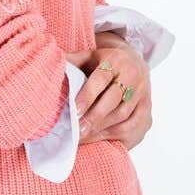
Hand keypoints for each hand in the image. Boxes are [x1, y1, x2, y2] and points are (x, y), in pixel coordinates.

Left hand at [67, 34, 152, 149]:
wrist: (136, 63)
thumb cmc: (106, 63)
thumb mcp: (90, 56)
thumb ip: (72, 60)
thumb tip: (47, 62)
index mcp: (116, 61)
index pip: (101, 79)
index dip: (87, 96)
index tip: (74, 111)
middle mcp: (133, 76)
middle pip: (114, 100)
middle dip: (94, 117)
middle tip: (77, 131)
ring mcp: (142, 93)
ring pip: (123, 114)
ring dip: (102, 128)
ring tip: (84, 137)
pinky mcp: (147, 107)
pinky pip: (133, 124)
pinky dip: (116, 134)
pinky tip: (100, 138)